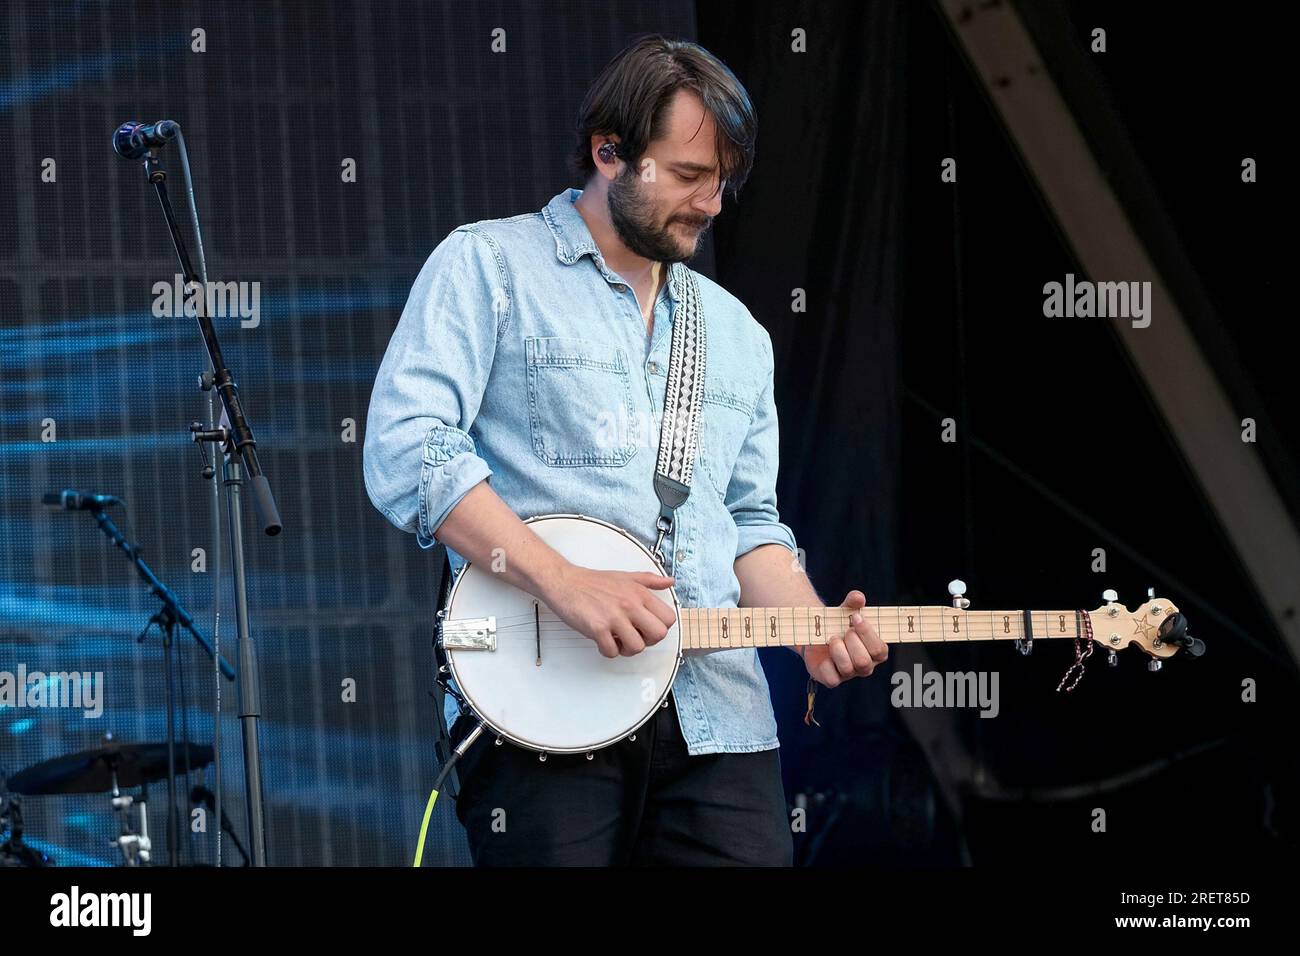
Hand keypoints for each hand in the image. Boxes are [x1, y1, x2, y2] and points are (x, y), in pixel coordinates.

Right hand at [542, 563, 676, 658]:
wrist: (565, 582)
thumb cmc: (593, 582)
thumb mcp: (627, 576)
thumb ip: (650, 581)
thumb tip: (669, 582)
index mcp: (639, 593)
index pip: (668, 618)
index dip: (660, 627)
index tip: (648, 628)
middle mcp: (630, 604)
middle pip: (658, 635)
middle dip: (648, 640)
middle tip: (636, 636)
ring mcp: (614, 617)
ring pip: (637, 647)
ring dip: (627, 649)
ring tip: (618, 640)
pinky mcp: (597, 628)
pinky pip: (612, 652)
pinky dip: (607, 651)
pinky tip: (603, 641)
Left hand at [801, 590, 887, 687]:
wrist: (818, 633)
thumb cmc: (839, 623)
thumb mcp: (846, 610)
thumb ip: (853, 603)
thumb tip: (858, 597)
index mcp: (875, 651)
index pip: (880, 650)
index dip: (867, 633)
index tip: (854, 617)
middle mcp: (865, 665)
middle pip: (864, 662)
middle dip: (852, 642)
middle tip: (844, 631)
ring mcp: (849, 674)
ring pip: (847, 669)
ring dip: (838, 650)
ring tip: (832, 639)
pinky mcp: (832, 679)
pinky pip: (832, 679)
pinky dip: (826, 664)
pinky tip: (825, 653)